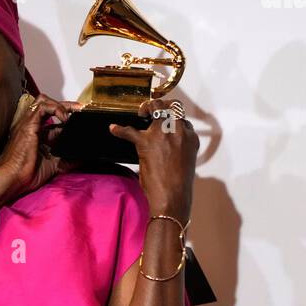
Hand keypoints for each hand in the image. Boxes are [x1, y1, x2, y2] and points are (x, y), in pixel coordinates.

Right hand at [0, 94, 82, 207]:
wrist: (15, 179)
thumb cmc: (28, 175)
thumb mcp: (54, 166)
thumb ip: (66, 160)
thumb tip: (81, 158)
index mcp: (35, 134)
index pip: (51, 118)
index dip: (65, 116)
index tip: (79, 118)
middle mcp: (30, 125)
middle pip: (47, 105)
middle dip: (65, 105)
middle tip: (80, 109)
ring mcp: (28, 123)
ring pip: (43, 101)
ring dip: (61, 104)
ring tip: (75, 112)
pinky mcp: (28, 124)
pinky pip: (42, 107)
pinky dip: (56, 109)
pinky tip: (65, 119)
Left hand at [109, 95, 198, 225]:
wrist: (172, 199)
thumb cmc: (179, 187)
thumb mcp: (185, 163)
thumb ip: (179, 150)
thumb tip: (168, 150)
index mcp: (191, 139)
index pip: (184, 121)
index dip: (174, 122)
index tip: (167, 125)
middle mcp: (180, 132)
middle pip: (172, 108)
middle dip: (162, 106)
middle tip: (153, 111)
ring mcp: (163, 134)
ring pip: (156, 109)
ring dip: (147, 108)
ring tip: (141, 112)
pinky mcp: (146, 142)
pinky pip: (130, 131)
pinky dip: (121, 130)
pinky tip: (114, 129)